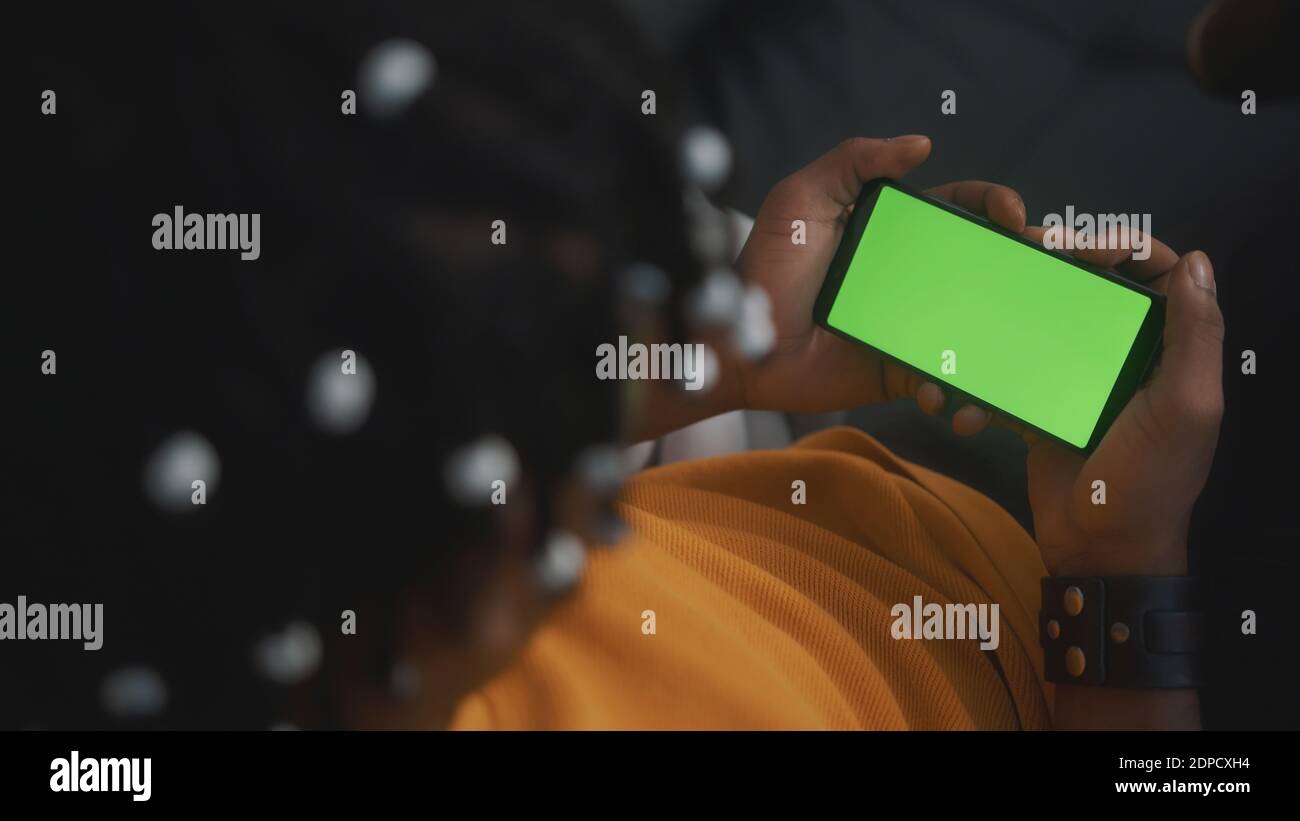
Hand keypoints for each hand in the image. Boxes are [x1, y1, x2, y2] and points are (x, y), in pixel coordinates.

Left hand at [733, 136, 1025, 419]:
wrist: (738, 345)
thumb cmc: (765, 268)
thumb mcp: (801, 198)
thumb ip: (854, 160)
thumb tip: (922, 144)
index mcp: (897, 231)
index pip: (963, 209)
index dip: (997, 206)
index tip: (1013, 217)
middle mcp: (914, 276)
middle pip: (989, 264)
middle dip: (1037, 263)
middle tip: (1072, 267)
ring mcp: (913, 325)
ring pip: (982, 324)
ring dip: (1014, 329)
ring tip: (1031, 333)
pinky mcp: (902, 371)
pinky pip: (947, 379)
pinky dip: (960, 386)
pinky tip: (953, 390)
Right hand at [1014, 231, 1224, 575]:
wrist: (1099, 550)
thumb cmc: (1150, 481)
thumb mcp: (1186, 406)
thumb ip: (1195, 335)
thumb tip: (1196, 260)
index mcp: (1170, 352)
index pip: (1157, 275)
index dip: (1123, 247)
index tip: (1080, 246)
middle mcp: (1129, 357)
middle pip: (1096, 288)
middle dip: (1059, 264)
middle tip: (1021, 250)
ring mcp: (1083, 381)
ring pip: (1049, 323)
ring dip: (1016, 313)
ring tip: (983, 301)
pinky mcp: (1042, 406)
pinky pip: (1014, 374)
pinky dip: (990, 379)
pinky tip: (969, 392)